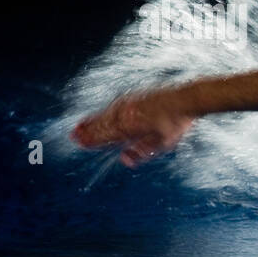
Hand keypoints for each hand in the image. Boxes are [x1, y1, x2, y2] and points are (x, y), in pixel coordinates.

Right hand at [70, 88, 195, 166]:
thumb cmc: (175, 123)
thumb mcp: (161, 143)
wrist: (184, 99)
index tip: (79, 142)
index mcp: (130, 126)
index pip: (106, 135)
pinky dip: (105, 111)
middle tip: (73, 135)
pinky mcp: (134, 96)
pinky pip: (114, 105)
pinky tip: (104, 113)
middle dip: (88, 130)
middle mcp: (125, 113)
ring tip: (81, 125)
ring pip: (106, 114)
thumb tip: (125, 160)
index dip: (92, 140)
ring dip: (93, 120)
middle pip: (102, 123)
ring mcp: (129, 103)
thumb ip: (141, 151)